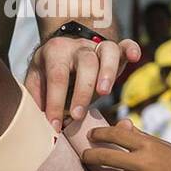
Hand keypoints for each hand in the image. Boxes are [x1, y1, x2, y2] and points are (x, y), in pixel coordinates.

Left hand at [25, 35, 140, 129]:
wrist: (63, 48)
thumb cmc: (49, 71)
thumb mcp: (36, 80)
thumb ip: (35, 98)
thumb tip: (36, 123)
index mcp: (55, 51)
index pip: (57, 76)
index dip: (55, 102)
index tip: (54, 125)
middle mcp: (78, 46)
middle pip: (85, 63)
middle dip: (83, 91)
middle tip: (77, 115)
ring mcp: (97, 46)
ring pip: (108, 51)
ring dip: (109, 72)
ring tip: (104, 92)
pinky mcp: (114, 50)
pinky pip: (125, 45)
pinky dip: (131, 49)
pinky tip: (135, 57)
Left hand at [81, 120, 170, 170]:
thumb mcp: (165, 147)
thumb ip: (141, 136)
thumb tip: (121, 123)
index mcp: (149, 146)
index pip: (116, 134)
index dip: (98, 134)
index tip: (91, 136)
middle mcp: (144, 163)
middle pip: (104, 157)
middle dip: (88, 156)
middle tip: (84, 157)